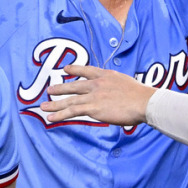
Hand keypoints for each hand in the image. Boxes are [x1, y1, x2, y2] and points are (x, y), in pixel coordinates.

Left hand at [40, 64, 154, 126]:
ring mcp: (93, 96)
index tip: (66, 69)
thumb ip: (117, 87)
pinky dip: (59, 115)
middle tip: (49, 89)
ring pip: (69, 100)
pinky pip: (72, 111)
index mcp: (106, 76)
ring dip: (54, 104)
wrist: (144, 102)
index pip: (87, 70)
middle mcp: (97, 84)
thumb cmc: (141, 96)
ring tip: (43, 107)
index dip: (75, 69)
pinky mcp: (93, 108)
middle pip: (74, 86)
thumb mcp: (127, 84)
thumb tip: (117, 95)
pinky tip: (50, 118)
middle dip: (60, 88)